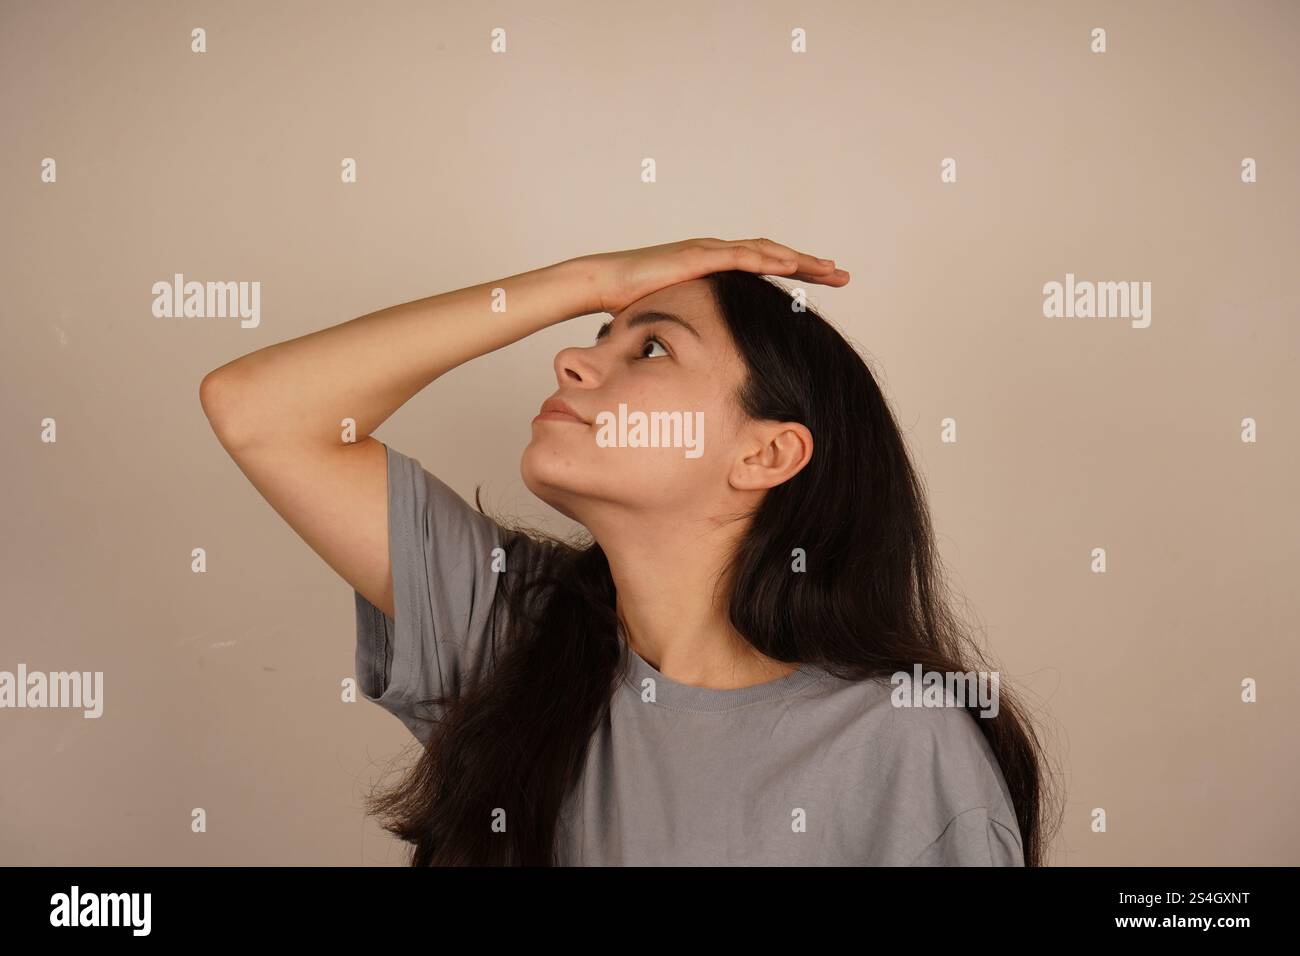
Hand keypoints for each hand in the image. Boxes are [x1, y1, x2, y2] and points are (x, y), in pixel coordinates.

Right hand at [573, 237, 849, 314]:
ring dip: (800, 260)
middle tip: (842, 276)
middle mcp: (716, 252)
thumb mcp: (674, 315)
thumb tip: (706, 355)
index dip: (794, 273)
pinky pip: (741, 256)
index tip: (822, 283)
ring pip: (765, 252)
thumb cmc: (630, 302)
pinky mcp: (699, 255)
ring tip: (830, 269)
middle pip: (774, 255)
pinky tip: (794, 265)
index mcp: (714, 266)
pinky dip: (770, 259)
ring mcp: (708, 250)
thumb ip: (694, 325)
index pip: (763, 267)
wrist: (602, 283)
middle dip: (810, 265)